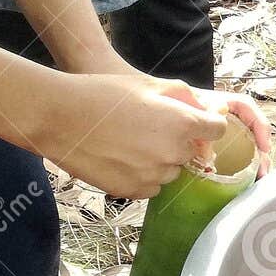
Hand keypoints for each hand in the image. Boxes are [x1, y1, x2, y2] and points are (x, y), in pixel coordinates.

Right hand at [30, 75, 271, 198]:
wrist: (57, 116)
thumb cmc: (101, 94)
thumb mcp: (147, 85)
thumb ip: (185, 97)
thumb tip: (209, 111)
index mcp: (182, 124)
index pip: (217, 130)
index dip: (207, 125)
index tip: (196, 123)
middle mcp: (173, 153)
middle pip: (192, 153)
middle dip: (178, 143)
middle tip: (148, 129)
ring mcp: (154, 176)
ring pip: (170, 172)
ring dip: (159, 161)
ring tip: (128, 143)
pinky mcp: (134, 191)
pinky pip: (150, 187)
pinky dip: (142, 177)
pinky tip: (120, 158)